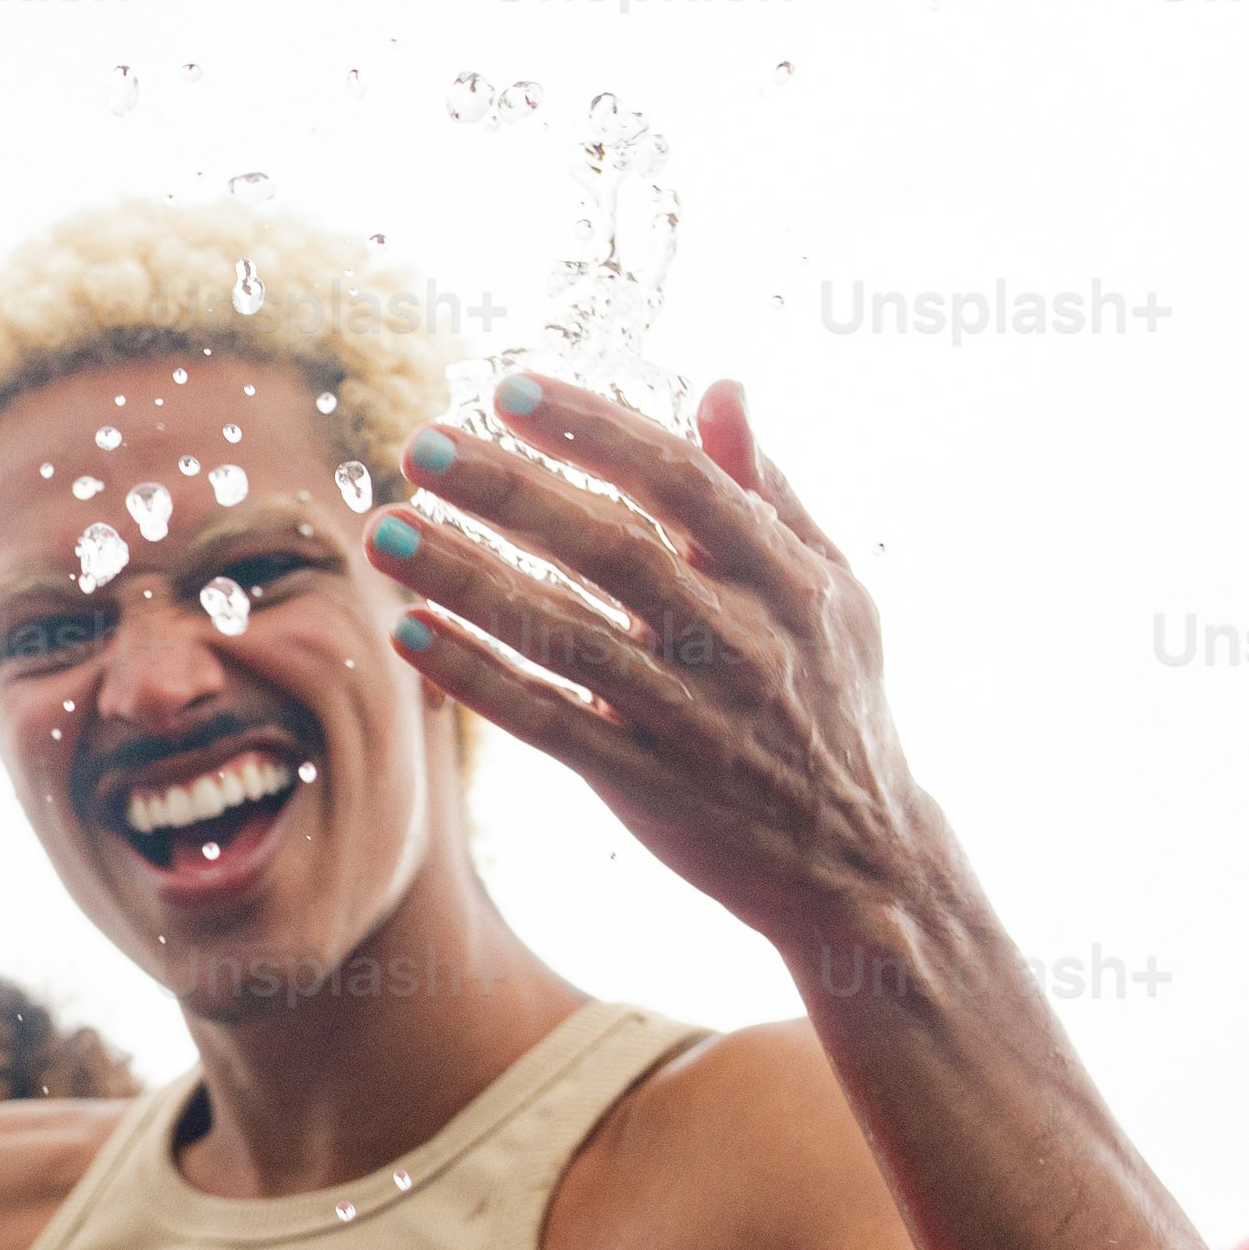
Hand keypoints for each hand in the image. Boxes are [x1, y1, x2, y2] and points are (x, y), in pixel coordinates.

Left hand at [372, 373, 944, 956]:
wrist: (861, 861)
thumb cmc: (836, 703)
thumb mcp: (833, 591)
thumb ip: (769, 492)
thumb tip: (723, 388)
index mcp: (782, 577)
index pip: (680, 481)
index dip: (595, 429)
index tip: (511, 388)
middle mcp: (737, 642)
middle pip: (611, 549)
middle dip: (511, 492)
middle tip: (423, 445)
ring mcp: (691, 719)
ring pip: (565, 636)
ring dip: (468, 580)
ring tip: (387, 530)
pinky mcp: (649, 787)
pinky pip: (550, 724)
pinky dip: (480, 678)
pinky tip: (410, 632)